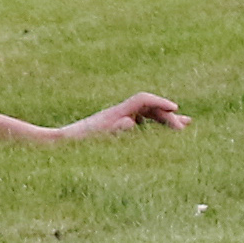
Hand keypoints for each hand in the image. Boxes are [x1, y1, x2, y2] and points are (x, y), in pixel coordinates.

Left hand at [56, 93, 189, 138]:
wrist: (58, 143)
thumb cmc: (77, 142)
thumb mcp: (99, 137)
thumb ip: (116, 129)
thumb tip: (131, 122)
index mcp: (115, 113)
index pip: (142, 99)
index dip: (160, 102)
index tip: (176, 109)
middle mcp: (115, 113)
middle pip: (146, 107)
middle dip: (166, 115)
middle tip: (185, 126)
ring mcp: (113, 120)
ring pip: (143, 115)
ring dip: (162, 119)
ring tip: (183, 126)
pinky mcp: (111, 129)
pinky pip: (136, 124)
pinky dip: (151, 127)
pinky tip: (159, 136)